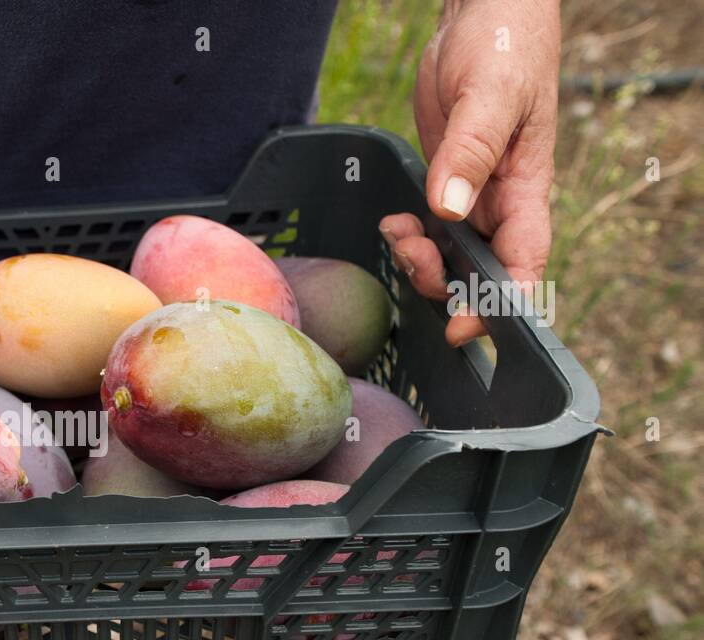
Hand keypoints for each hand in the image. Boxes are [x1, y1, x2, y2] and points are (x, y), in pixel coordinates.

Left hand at [380, 0, 559, 346]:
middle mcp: (502, 200)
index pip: (522, 264)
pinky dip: (409, 236)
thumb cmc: (504, 44)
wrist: (481, 12)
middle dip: (444, 284)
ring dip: (421, 261)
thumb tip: (451, 209)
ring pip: (450, 255)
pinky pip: (430, 229)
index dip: (497, 305)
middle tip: (411, 258)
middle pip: (480, 272)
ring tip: (398, 233)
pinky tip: (393, 223)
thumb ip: (471, 152)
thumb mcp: (490, 95)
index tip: (465, 328)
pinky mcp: (447, 180)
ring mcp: (473, 193)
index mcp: (527, 188)